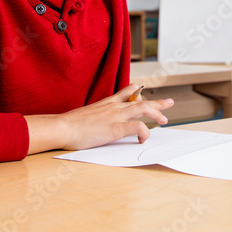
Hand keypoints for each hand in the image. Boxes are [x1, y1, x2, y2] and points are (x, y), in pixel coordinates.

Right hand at [25, 84, 173, 153]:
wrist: (62, 127)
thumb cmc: (70, 125)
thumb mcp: (87, 115)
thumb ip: (98, 117)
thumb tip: (102, 124)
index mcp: (106, 103)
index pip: (127, 91)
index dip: (139, 94)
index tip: (146, 97)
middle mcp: (113, 106)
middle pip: (140, 99)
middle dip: (156, 102)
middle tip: (169, 102)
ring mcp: (115, 116)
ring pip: (143, 108)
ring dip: (156, 113)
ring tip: (164, 120)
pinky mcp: (115, 128)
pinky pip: (137, 127)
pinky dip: (144, 132)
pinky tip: (142, 139)